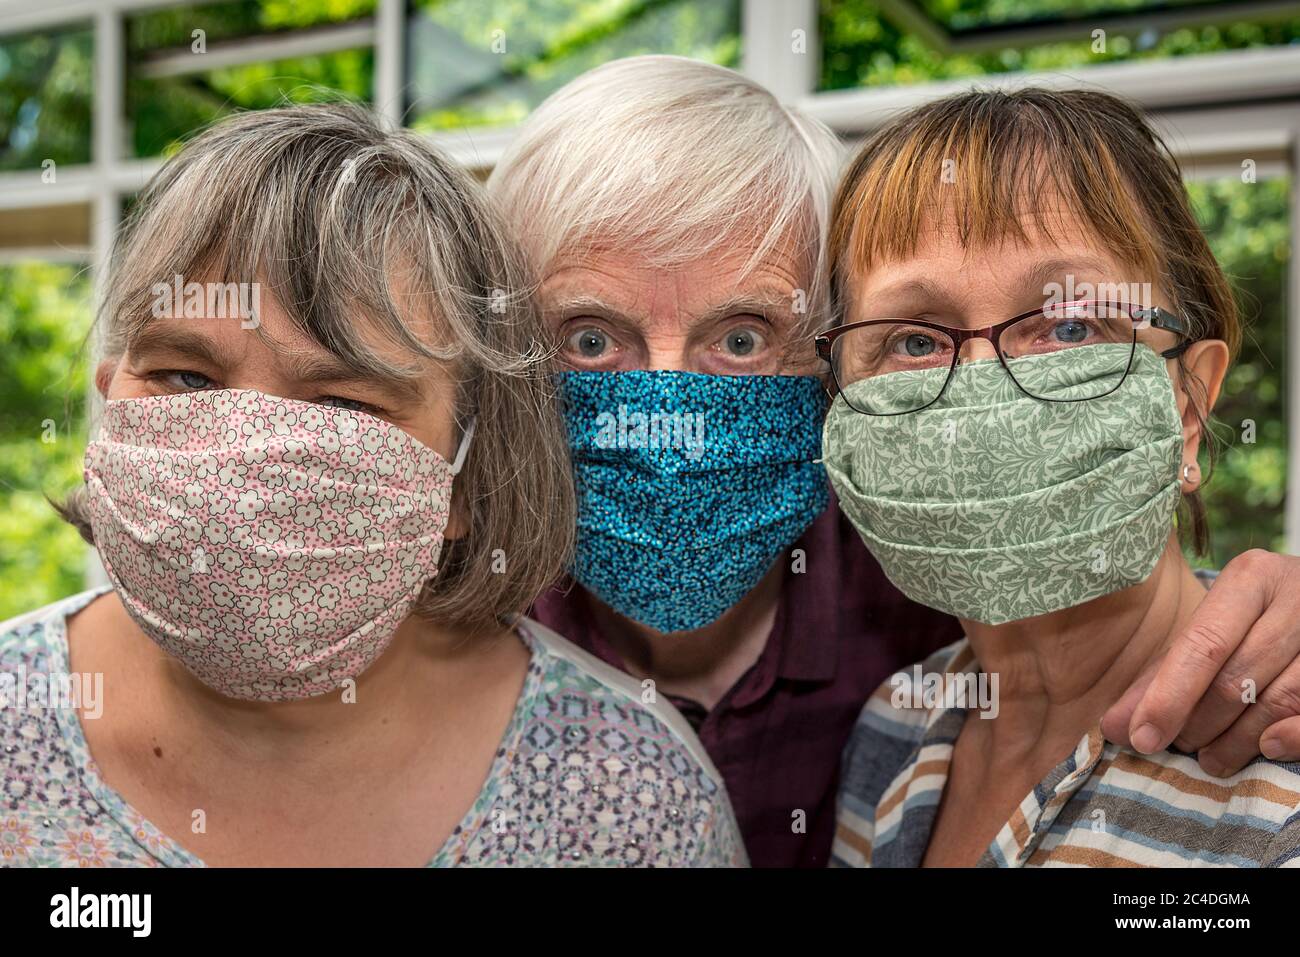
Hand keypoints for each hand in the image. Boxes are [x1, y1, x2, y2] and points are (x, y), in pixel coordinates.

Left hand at [1101, 549, 1299, 775]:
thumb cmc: (1257, 617)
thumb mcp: (1212, 627)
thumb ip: (1164, 674)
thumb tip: (1117, 726)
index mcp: (1253, 578)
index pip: (1202, 644)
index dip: (1168, 696)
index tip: (1141, 736)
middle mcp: (1298, 597)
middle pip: (1237, 678)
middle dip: (1198, 722)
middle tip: (1177, 744)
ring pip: (1277, 701)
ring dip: (1236, 740)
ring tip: (1208, 758)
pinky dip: (1288, 739)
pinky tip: (1262, 749)